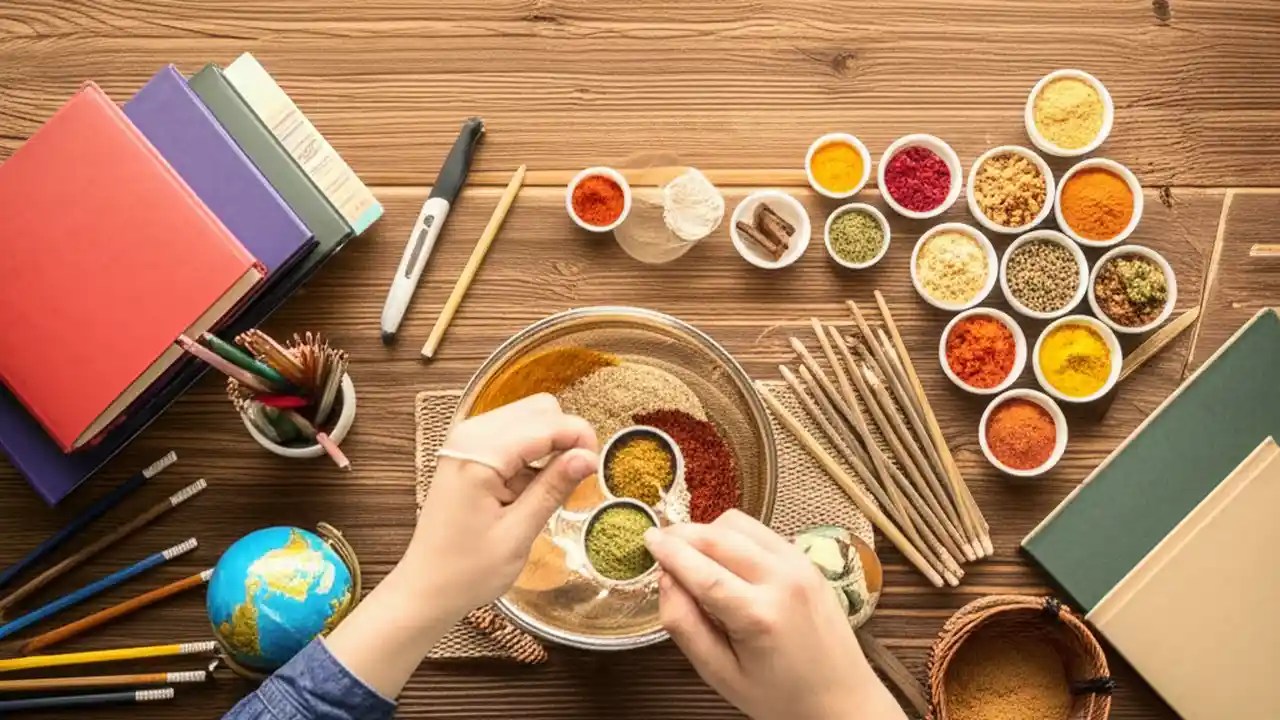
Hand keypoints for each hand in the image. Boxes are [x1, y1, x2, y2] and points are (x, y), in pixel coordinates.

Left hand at [324, 394, 597, 698]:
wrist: (425, 589)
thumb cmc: (467, 571)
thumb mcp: (518, 534)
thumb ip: (553, 488)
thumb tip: (589, 457)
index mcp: (480, 454)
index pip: (546, 423)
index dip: (579, 440)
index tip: (595, 470)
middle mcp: (470, 435)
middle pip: (539, 410)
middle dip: (565, 438)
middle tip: (573, 482)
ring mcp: (466, 441)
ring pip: (529, 418)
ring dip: (549, 447)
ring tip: (549, 491)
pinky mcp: (468, 452)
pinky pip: (513, 436)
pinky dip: (532, 455)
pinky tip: (529, 491)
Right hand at [645, 511, 905, 719]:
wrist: (843, 702)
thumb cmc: (779, 697)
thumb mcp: (720, 674)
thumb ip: (685, 626)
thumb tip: (665, 579)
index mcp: (759, 615)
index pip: (702, 569)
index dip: (669, 551)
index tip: (645, 539)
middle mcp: (783, 580)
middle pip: (719, 536)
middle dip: (683, 534)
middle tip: (660, 543)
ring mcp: (801, 565)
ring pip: (740, 524)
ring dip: (709, 531)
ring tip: (692, 556)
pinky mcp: (808, 561)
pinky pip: (761, 532)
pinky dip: (735, 536)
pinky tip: (724, 560)